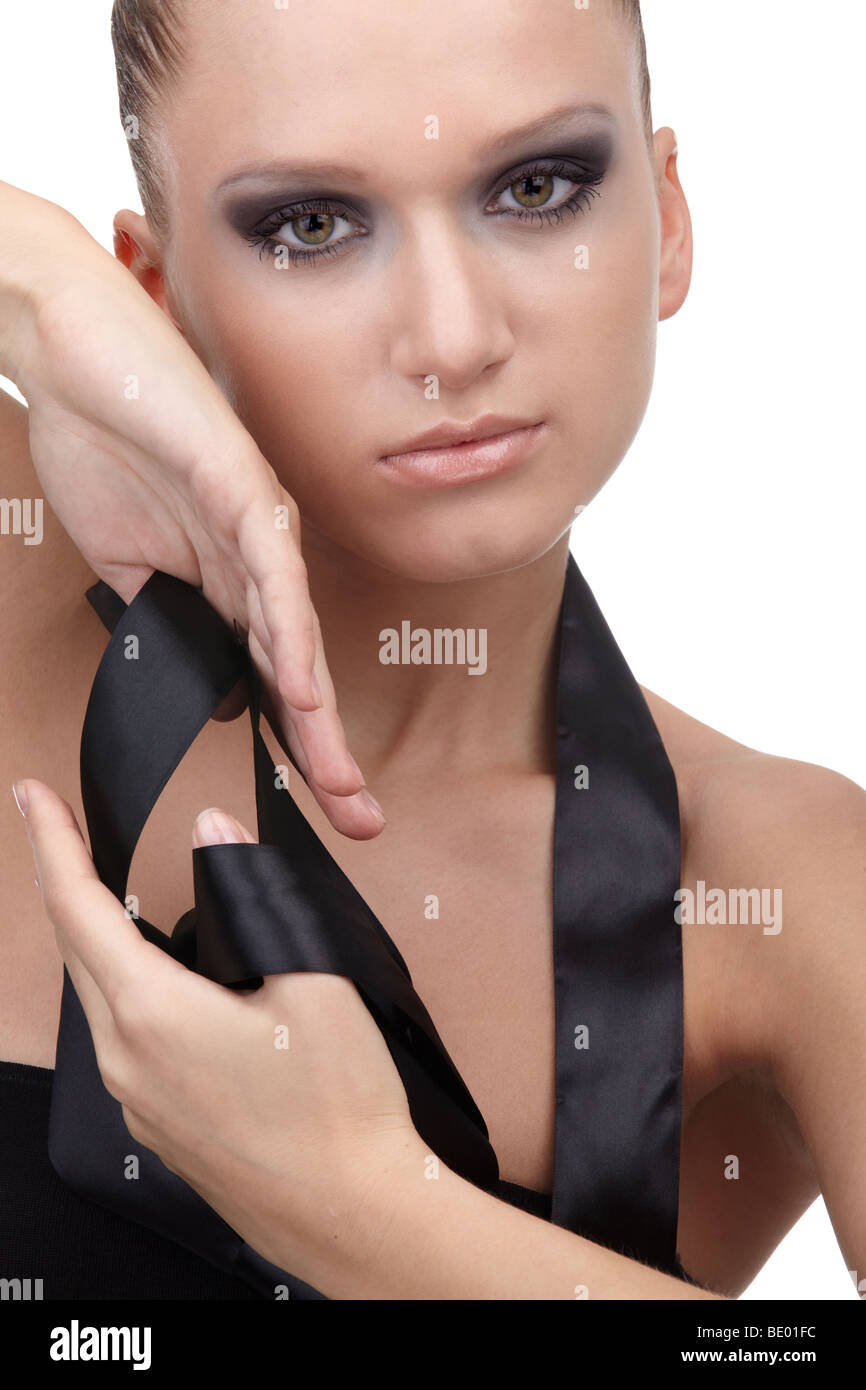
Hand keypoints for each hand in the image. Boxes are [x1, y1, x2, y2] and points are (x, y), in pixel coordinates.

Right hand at [0, 181, 383, 838]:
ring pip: (299, 630)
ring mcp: (258, 523)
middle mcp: (261, 561)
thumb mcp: (135, 569)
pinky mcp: (241, 483)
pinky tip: (298, 680)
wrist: (73, 355)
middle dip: (330, 751)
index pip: (274, 681)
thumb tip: (212, 694)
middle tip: (360, 821)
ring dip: (319, 707)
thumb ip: (176, 627)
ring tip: (339, 776)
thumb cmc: (105, 446)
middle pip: (303, 671)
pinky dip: (285, 626)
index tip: (324, 809)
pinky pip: (271, 565)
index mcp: (234, 583)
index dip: (301, 747)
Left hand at [15, 776, 418, 1286]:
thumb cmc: (339, 1107)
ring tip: (117, 900)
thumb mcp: (314, 976)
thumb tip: (212, 832)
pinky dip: (127, 991)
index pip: (79, 906)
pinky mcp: (158, 1124)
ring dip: (98, 939)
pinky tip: (170, 986)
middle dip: (63, 880)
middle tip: (60, 828)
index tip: (33, 796)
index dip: (51, 841)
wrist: (353, 1216)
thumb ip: (252, 892)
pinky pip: (123, 1040)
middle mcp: (126, 1059)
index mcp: (153, 1014)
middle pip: (75, 949)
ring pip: (97, 996)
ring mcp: (137, 1098)